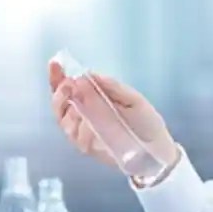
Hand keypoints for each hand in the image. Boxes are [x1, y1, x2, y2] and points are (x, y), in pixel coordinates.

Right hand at [47, 61, 179, 181]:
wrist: (158, 147)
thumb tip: (88, 74)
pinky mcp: (88, 147)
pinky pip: (77, 136)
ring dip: (69, 108)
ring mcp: (82, 133)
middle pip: (58, 104)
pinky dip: (81, 128)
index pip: (67, 87)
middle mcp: (82, 116)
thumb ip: (111, 86)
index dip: (57, 77)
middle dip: (59, 92)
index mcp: (90, 100)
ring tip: (80, 100)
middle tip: (69, 84)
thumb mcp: (132, 98)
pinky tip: (89, 121)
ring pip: (64, 120)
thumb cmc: (145, 121)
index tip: (55, 64)